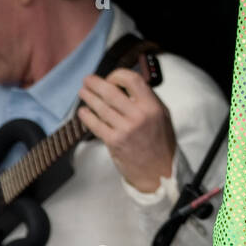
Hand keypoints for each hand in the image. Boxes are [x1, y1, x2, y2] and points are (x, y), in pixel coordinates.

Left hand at [77, 67, 175, 192]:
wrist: (159, 170)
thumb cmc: (160, 143)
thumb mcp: (162, 115)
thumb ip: (147, 99)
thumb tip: (125, 85)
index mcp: (152, 106)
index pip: (132, 80)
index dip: (118, 75)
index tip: (111, 79)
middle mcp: (139, 116)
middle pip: (111, 92)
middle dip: (95, 84)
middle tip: (88, 80)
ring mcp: (125, 129)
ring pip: (100, 107)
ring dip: (88, 97)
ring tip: (83, 92)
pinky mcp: (114, 142)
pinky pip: (95, 125)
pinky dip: (86, 116)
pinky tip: (83, 112)